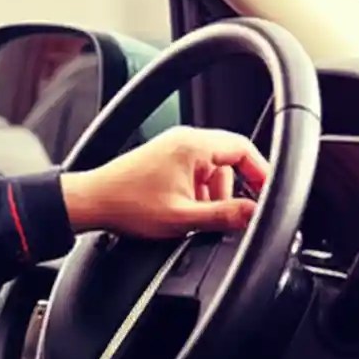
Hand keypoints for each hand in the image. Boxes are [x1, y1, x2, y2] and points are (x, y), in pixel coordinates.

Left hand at [60, 127, 268, 237]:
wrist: (91, 203)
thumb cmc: (128, 205)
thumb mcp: (183, 217)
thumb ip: (224, 216)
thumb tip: (254, 215)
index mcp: (194, 146)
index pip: (244, 149)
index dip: (262, 173)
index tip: (268, 194)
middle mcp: (185, 141)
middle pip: (231, 161)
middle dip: (235, 190)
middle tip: (233, 215)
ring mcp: (174, 149)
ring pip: (213, 170)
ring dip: (214, 194)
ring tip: (198, 218)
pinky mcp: (165, 160)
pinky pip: (196, 173)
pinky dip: (199, 192)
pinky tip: (186, 213)